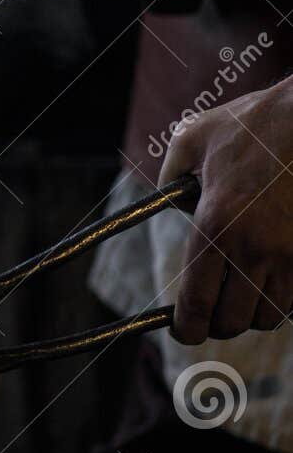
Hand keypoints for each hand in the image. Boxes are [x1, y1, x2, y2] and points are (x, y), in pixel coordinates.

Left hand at [159, 80, 292, 342]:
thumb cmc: (257, 122)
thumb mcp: (195, 136)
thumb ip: (171, 173)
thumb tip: (174, 202)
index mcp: (216, 225)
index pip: (197, 303)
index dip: (187, 329)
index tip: (184, 330)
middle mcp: (254, 248)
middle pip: (233, 321)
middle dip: (220, 322)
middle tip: (213, 311)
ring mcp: (291, 254)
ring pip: (269, 316)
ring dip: (254, 312)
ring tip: (245, 293)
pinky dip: (283, 299)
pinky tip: (274, 280)